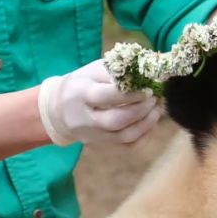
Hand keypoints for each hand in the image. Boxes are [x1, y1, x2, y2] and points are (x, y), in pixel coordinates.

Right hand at [37, 59, 162, 146]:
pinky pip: (127, 147)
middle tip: (154, 99)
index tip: (148, 89)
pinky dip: (144, 136)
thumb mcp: (93, 70)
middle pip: (115, 121)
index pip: (106, 96)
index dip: (130, 94)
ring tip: (157, 109)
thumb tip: (148, 71)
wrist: (59, 109)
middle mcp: (85, 118)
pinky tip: (150, 122)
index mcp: (81, 93)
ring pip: (124, 137)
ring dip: (146, 124)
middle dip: (140, 110)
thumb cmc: (82, 84)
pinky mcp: (102, 145)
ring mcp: (94, 135)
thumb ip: (118, 70)